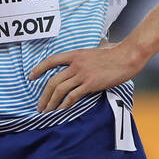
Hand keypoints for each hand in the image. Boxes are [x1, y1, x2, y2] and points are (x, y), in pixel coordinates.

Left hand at [28, 40, 144, 112]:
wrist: (127, 56)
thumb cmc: (115, 52)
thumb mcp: (97, 48)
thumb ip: (89, 51)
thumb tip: (97, 46)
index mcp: (75, 54)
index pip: (51, 61)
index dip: (39, 69)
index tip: (31, 77)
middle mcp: (75, 64)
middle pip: (52, 81)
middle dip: (43, 95)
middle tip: (39, 106)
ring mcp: (82, 74)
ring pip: (60, 90)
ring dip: (51, 103)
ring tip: (47, 112)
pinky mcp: (91, 84)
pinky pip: (72, 96)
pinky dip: (64, 105)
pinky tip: (61, 111)